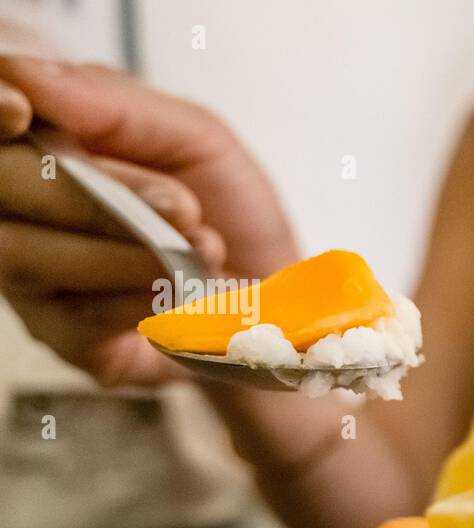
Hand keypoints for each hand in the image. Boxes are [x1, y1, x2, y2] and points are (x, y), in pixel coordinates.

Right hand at [0, 55, 298, 385]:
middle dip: (89, 195)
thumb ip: (115, 104)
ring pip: (24, 255)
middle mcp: (20, 210)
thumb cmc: (230, 212)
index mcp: (47, 144)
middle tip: (184, 207)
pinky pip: (75, 317)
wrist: (279, 298)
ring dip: (123, 251)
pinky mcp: (66, 339)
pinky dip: (140, 298)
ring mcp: (34, 279)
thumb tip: (27, 75)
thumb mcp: (198, 140)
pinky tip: (185, 295)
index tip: (18, 109)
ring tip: (203, 250)